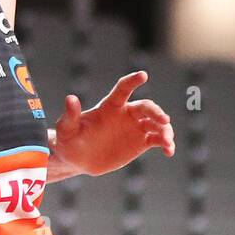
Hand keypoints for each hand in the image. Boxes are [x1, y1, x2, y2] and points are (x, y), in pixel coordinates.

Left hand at [52, 71, 175, 176]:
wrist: (76, 159)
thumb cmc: (68, 140)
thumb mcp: (66, 129)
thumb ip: (70, 115)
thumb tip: (71, 98)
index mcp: (108, 106)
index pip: (122, 89)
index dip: (132, 81)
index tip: (143, 74)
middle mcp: (124, 114)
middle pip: (145, 107)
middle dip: (156, 111)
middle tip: (164, 120)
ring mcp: (134, 128)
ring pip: (156, 123)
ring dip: (165, 130)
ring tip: (167, 142)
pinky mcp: (140, 143)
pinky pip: (158, 140)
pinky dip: (166, 144)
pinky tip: (169, 151)